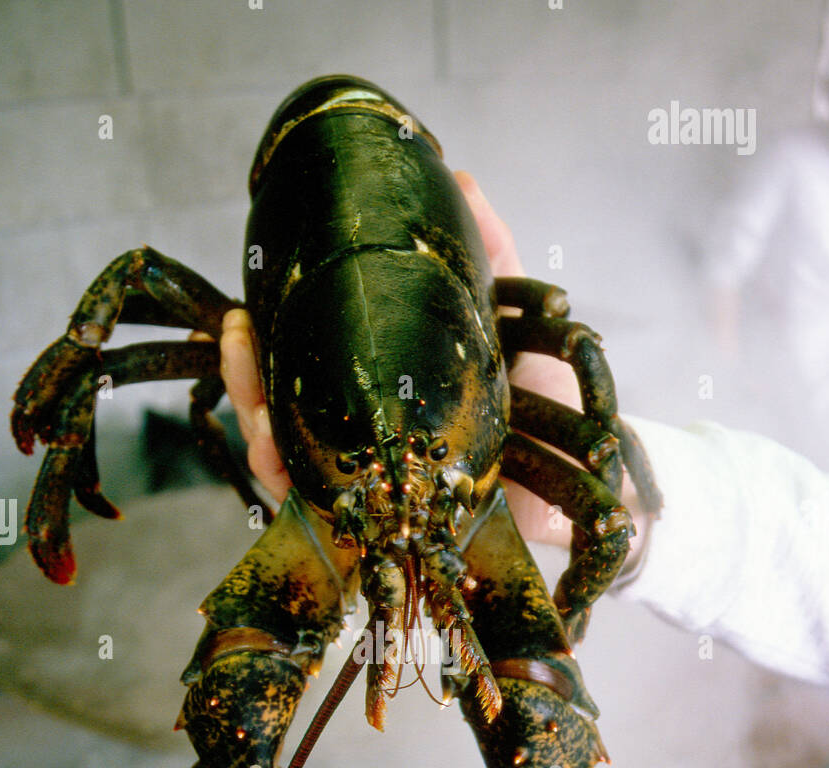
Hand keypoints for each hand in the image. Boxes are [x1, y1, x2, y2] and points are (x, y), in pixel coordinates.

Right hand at [219, 173, 637, 549]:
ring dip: (258, 433)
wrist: (593, 475)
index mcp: (380, 394)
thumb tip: (457, 176)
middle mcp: (367, 441)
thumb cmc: (553, 401)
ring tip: (251, 404)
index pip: (304, 371)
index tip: (243, 313)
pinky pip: (322, 517)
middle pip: (283, 416)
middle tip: (235, 339)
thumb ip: (490, 250)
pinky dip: (290, 491)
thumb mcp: (522, 315)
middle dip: (246, 382)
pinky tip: (274, 459)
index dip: (264, 347)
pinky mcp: (387, 529)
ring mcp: (372, 488)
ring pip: (290, 467)